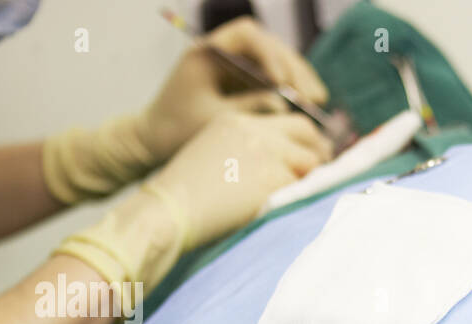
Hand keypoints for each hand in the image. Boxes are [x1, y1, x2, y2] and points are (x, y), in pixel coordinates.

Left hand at [136, 16, 329, 164]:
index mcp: (209, 51)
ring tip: (317, 101)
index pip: (248, 34)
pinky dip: (292, 89)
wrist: (154, 140)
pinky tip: (309, 103)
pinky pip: (275, 78)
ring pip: (276, 60)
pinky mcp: (244, 83)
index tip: (283, 82)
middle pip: (269, 46)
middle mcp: (225, 52)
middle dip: (294, 68)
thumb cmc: (175, 130)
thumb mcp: (214, 120)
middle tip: (313, 96)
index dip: (270, 53)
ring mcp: (236, 66)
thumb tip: (284, 104)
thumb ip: (249, 108)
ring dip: (299, 77)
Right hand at [148, 110, 330, 248]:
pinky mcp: (275, 179)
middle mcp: (255, 131)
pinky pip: (304, 188)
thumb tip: (284, 166)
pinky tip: (295, 208)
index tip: (309, 155)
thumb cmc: (185, 196)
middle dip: (318, 151)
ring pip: (310, 162)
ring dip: (312, 179)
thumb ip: (247, 152)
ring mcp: (268, 153)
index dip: (303, 139)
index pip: (286, 121)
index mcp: (236, 121)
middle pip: (307, 131)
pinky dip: (304, 198)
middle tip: (322, 172)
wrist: (170, 209)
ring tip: (307, 195)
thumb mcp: (214, 156)